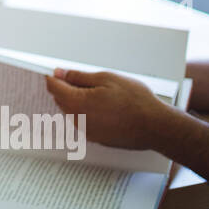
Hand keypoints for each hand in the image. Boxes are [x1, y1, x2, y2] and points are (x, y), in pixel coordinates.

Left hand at [44, 67, 168, 150]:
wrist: (155, 126)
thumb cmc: (135, 100)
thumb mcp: (106, 79)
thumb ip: (79, 77)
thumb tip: (60, 73)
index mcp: (78, 102)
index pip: (54, 88)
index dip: (53, 77)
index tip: (57, 71)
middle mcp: (78, 119)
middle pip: (60, 100)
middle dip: (64, 88)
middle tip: (80, 79)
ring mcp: (87, 131)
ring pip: (71, 112)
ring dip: (76, 101)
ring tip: (97, 92)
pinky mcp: (97, 138)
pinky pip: (83, 122)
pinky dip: (86, 112)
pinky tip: (103, 107)